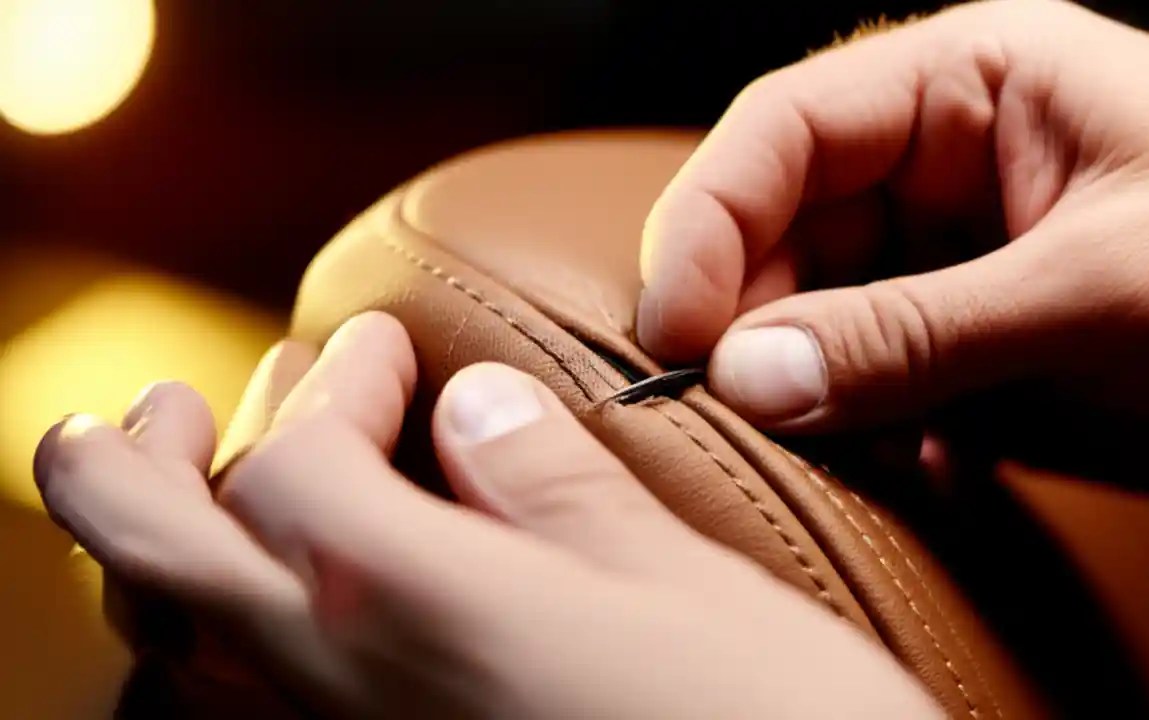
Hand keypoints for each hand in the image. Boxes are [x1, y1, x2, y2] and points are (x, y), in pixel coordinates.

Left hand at [34, 313, 939, 718]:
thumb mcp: (683, 591)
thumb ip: (558, 491)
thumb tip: (474, 409)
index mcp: (419, 611)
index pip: (290, 464)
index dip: (333, 388)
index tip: (392, 352)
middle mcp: (348, 696)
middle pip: (155, 563)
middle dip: (130, 462)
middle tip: (166, 400)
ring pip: (171, 652)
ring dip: (154, 547)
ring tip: (184, 483)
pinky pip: (240, 716)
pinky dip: (212, 641)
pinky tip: (265, 613)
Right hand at [637, 0, 1148, 444]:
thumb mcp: (1103, 284)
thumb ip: (919, 332)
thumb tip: (753, 375)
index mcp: (972, 80)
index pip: (785, 129)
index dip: (715, 225)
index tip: (680, 333)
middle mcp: (948, 159)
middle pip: (786, 226)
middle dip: (759, 319)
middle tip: (747, 408)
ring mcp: (959, 253)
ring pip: (822, 311)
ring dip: (815, 387)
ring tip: (840, 446)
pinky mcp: (976, 336)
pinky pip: (876, 375)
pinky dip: (874, 427)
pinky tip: (920, 464)